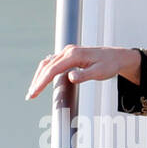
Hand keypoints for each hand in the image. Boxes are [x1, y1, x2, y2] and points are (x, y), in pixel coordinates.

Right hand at [25, 45, 139, 99]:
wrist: (116, 57)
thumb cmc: (109, 65)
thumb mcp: (100, 72)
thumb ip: (85, 75)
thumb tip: (70, 77)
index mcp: (73, 55)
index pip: (52, 69)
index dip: (42, 82)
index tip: (34, 93)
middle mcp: (68, 51)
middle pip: (46, 66)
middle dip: (37, 81)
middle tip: (30, 96)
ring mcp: (67, 52)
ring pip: (47, 64)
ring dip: (39, 76)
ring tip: (34, 90)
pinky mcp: (68, 55)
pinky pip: (52, 63)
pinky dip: (45, 72)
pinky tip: (42, 81)